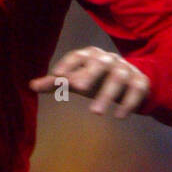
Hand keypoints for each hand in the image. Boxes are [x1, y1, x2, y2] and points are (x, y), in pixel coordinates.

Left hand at [29, 47, 149, 118]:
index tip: (57, 75)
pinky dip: (129, 102)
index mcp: (90, 55)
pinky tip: (119, 116)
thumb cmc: (96, 79)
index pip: (77, 56)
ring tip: (96, 112)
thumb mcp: (76, 80)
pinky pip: (136, 89)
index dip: (68, 64)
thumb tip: (31, 86)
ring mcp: (126, 69)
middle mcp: (108, 59)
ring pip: (118, 78)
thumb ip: (56, 83)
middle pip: (100, 63)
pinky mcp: (140, 81)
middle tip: (79, 88)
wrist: (131, 80)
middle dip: (90, 74)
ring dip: (107, 94)